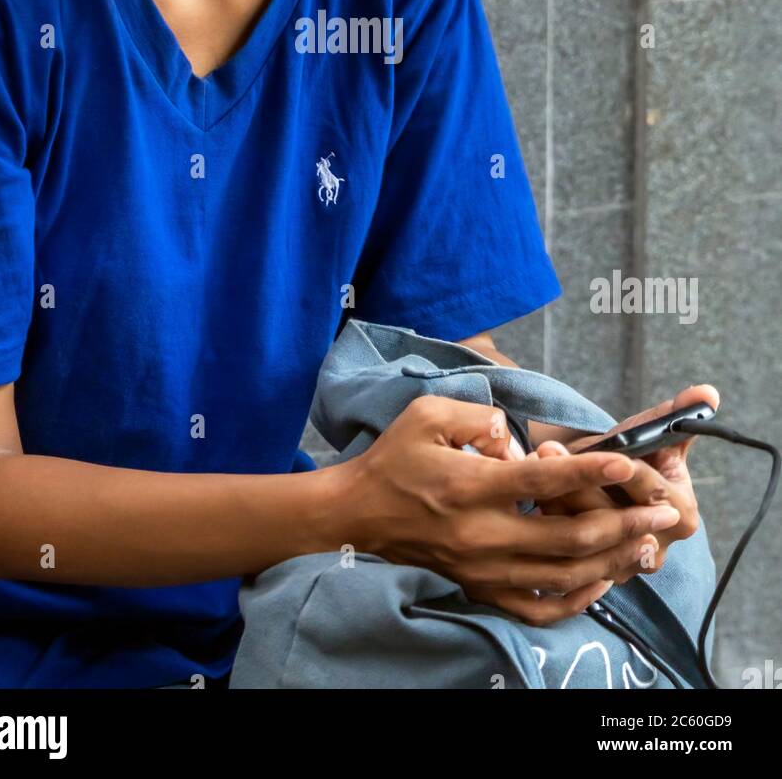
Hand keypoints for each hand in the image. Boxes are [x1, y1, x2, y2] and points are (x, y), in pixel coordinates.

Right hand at [342, 394, 678, 624]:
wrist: (358, 514)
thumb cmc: (395, 458)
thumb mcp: (429, 414)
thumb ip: (481, 415)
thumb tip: (519, 436)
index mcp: (469, 486)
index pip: (540, 481)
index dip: (586, 472)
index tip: (625, 463)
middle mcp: (481, 534)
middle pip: (567, 537)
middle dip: (623, 523)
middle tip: (663, 511)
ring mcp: (483, 570)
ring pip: (563, 575)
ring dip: (613, 559)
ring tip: (647, 543)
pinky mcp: (480, 590)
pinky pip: (538, 607)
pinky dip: (577, 599)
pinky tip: (602, 579)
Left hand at [535, 383, 719, 575]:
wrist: (614, 495)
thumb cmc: (631, 459)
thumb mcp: (649, 435)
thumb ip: (673, 415)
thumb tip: (707, 392)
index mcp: (680, 512)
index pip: (644, 487)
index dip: (607, 465)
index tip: (568, 444)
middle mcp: (658, 544)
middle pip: (611, 515)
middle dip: (574, 481)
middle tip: (542, 452)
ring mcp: (629, 565)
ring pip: (587, 535)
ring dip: (555, 499)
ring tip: (532, 469)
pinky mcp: (600, 576)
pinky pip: (571, 553)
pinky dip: (551, 522)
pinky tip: (532, 497)